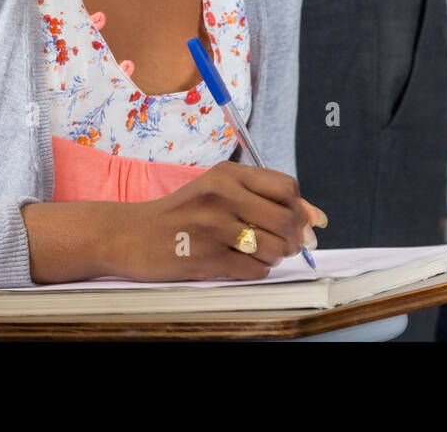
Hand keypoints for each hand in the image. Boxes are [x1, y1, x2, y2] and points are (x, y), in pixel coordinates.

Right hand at [104, 161, 326, 281]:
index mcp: (228, 174)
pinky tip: (241, 265)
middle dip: (293, 239)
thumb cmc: (180, 213)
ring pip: (273, 248)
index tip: (297, 222)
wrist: (129, 234)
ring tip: (259, 254)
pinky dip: (256, 272)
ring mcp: (214, 227)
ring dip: (275, 257)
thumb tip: (317, 219)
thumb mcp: (219, 192)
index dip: (299, 207)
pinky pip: (253, 270)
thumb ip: (265, 199)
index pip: (286, 186)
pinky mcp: (205, 257)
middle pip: (286, 219)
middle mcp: (223, 195)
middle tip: (285, 246)